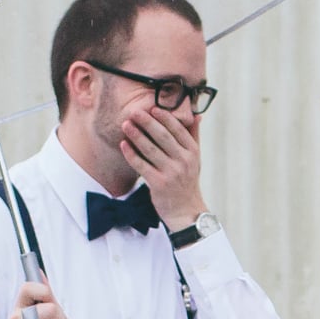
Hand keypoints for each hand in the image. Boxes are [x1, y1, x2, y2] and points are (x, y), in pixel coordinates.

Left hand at [120, 102, 205, 228]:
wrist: (186, 211)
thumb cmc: (187, 181)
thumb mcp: (195, 158)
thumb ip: (193, 136)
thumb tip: (196, 115)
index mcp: (192, 152)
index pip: (178, 130)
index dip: (165, 118)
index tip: (153, 108)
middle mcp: (184, 161)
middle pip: (163, 137)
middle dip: (148, 122)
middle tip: (134, 111)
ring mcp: (171, 173)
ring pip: (151, 150)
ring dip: (137, 135)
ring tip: (126, 124)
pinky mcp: (159, 184)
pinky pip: (141, 165)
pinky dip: (131, 154)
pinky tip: (123, 144)